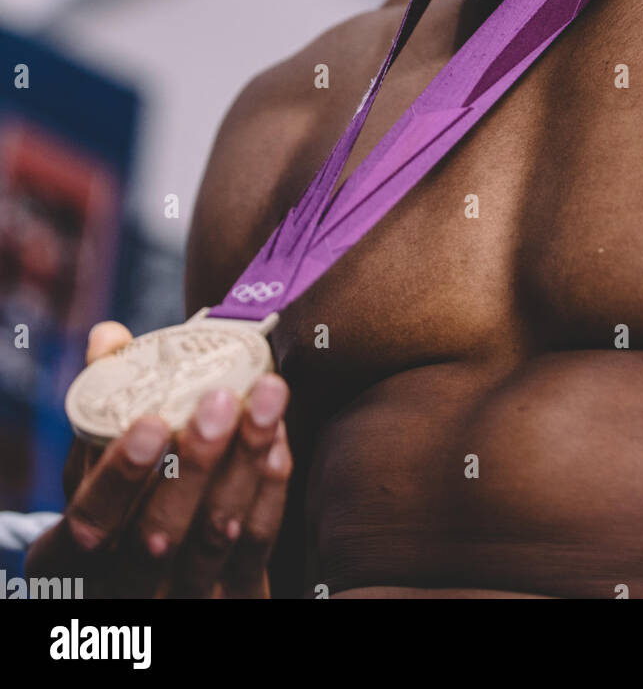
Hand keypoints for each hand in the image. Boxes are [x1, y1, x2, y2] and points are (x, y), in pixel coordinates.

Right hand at [26, 320, 291, 597]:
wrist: (151, 592)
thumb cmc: (114, 515)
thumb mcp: (91, 477)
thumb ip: (101, 410)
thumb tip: (110, 335)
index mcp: (71, 561)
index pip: (91, 523)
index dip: (119, 476)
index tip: (152, 422)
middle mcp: (123, 591)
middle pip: (159, 535)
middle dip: (196, 463)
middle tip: (222, 399)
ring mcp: (180, 601)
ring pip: (216, 538)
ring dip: (246, 461)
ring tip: (267, 399)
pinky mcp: (235, 600)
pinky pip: (255, 546)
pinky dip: (269, 489)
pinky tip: (277, 439)